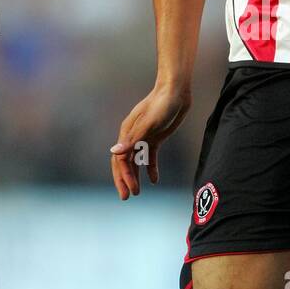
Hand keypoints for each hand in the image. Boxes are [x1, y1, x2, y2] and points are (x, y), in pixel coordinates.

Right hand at [110, 82, 190, 199]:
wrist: (175, 91)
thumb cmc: (161, 104)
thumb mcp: (148, 123)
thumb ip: (133, 139)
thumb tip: (114, 153)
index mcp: (127, 133)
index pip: (121, 160)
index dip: (124, 176)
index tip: (131, 190)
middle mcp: (133, 137)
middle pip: (124, 163)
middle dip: (124, 180)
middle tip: (127, 197)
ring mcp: (144, 138)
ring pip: (136, 161)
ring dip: (135, 176)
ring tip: (137, 193)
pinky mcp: (156, 138)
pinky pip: (150, 157)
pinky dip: (151, 168)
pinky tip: (154, 180)